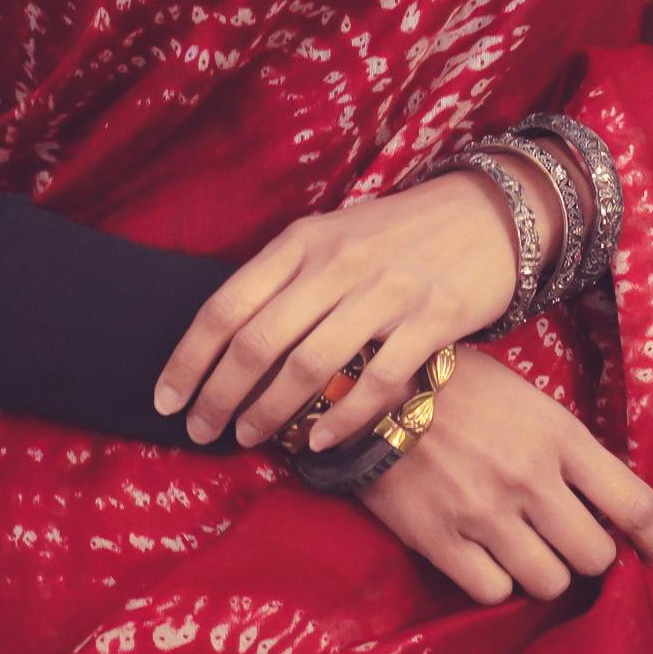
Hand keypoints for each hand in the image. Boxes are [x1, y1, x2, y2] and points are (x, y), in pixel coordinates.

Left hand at [154, 173, 524, 447]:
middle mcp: (337, 263)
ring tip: (249, 438)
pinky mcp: (431, 320)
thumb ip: (283, 281)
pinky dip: (343, 418)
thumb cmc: (394, 234)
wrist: (486, 213)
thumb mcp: (330, 237)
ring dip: (272, 412)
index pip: (227, 305)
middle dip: (219, 396)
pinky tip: (321, 440)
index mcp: (301, 241)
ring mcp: (385, 292)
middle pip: (259, 342)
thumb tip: (227, 346)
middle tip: (201, 433)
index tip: (166, 401)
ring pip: (311, 366)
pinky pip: (377, 381)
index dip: (189, 359)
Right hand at [358, 352, 652, 606]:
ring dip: (545, 571)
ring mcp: (485, 513)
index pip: (633, 503)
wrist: (370, 387)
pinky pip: (494, 592)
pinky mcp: (441, 540)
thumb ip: (566, 449)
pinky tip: (485, 557)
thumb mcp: (528, 401)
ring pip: (549, 582)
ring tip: (526, 549)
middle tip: (572, 543)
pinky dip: (496, 582)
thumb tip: (603, 501)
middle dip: (592, 555)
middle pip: (596, 555)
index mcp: (559, 437)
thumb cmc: (458, 387)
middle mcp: (530, 479)